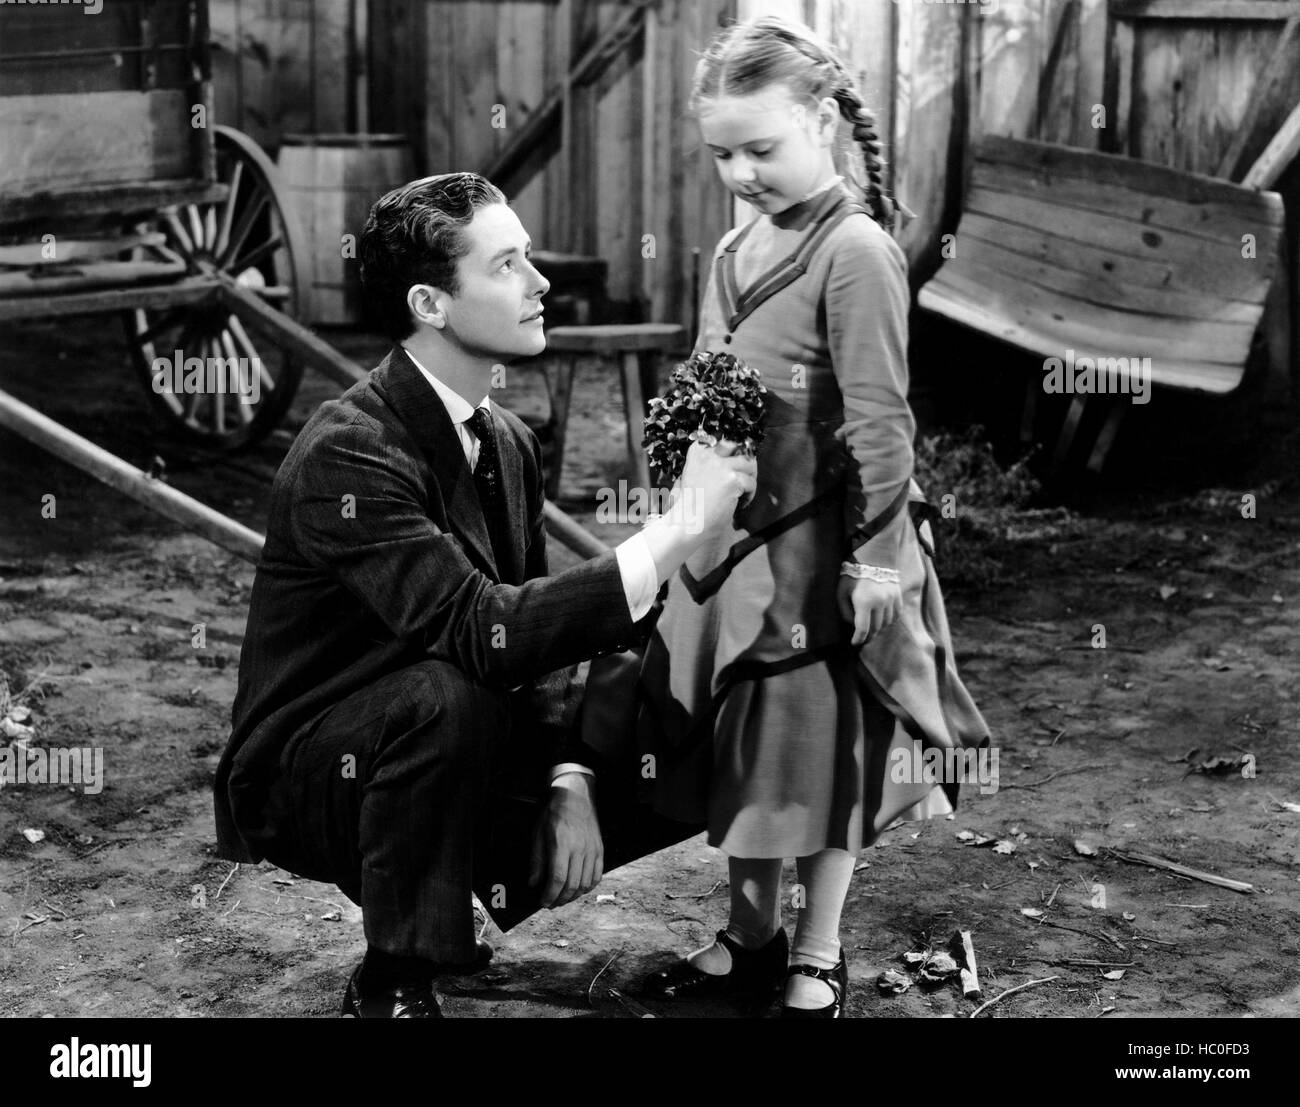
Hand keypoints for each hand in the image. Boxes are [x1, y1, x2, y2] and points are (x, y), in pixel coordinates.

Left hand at [528, 774, 603, 907]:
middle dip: (560, 900)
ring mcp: (592, 850)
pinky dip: (588, 887)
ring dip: (573, 896)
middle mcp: (579, 848)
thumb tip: (534, 883)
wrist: (576, 797)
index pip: (558, 879)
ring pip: (585, 884)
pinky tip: (578, 889)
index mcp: (562, 844)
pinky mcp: (599, 850)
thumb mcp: (538, 833)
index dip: (550, 895)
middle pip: (572, 885)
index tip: (543, 902)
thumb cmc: (554, 814)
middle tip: (551, 903)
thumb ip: (536, 860)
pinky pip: (597, 876)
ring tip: (563, 898)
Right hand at [674, 439, 757, 530]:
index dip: (734, 452)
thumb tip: (734, 457)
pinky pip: (751, 482)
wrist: (686, 524)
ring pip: (749, 464)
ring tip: (741, 495)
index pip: (724, 439)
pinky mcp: (732, 479)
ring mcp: (721, 465)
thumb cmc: (690, 506)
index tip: (735, 464)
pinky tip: (738, 504)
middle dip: (745, 461)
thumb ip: (710, 464)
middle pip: (739, 447)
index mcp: (697, 451)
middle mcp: (708, 454)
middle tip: (744, 479)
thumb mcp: (693, 476)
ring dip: (749, 479)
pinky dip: (749, 495)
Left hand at [838, 575, 901, 646]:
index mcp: (864, 602)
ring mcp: (891, 599)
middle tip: (862, 639)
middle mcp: (880, 602)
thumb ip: (845, 611)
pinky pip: (896, 616)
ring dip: (878, 629)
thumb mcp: (842, 592)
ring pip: (886, 623)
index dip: (858, 639)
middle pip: (875, 628)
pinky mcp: (898, 596)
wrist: (873, 557)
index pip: (862, 628)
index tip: (854, 643)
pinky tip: (881, 620)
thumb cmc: (853, 575)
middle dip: (868, 636)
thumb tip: (853, 625)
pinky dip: (889, 621)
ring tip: (871, 629)